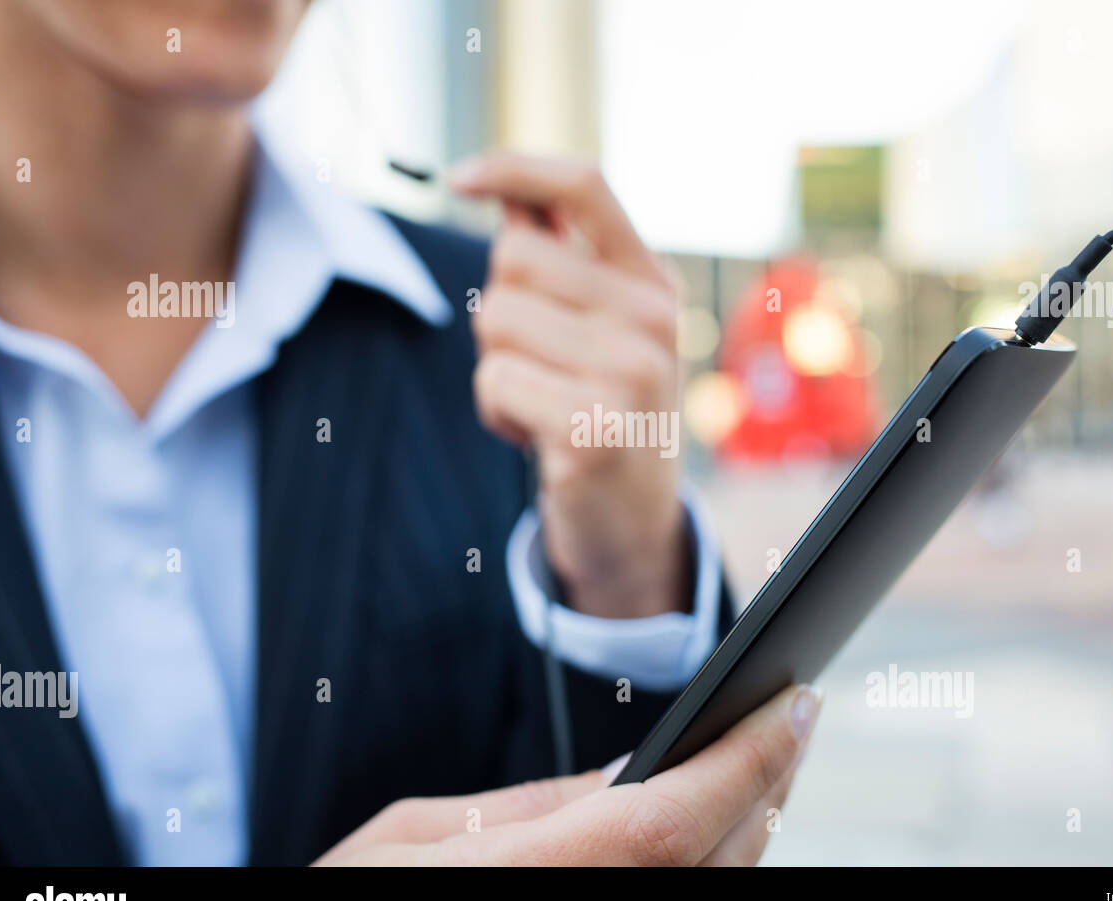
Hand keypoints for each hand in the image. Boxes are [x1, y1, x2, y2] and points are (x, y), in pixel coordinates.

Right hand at [314, 684, 821, 865]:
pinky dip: (718, 862)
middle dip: (769, 779)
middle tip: (795, 712)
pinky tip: (723, 825)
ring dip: (754, 820)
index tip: (793, 700)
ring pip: (714, 891)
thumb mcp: (409, 839)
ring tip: (771, 756)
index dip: (746, 760)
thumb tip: (625, 776)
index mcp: (528, 881)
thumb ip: (531, 808)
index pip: (671, 821)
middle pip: (715, 859)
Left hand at [451, 152, 688, 618]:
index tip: (458, 179)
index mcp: (652, 282)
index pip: (585, 186)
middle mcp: (653, 319)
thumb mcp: (597, 329)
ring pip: (495, 319)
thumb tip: (501, 190)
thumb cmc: (600, 411)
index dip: (515, 168)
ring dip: (496, 367)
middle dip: (499, 312)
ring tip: (542, 402)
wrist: (632, 520)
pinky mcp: (594, 429)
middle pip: (512, 258)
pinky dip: (498, 412)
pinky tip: (537, 438)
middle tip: (538, 364)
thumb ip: (561, 261)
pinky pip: (495, 380)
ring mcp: (631, 374)